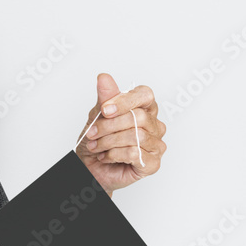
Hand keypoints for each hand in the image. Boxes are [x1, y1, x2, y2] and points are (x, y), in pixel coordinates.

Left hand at [75, 73, 166, 193]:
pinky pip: (135, 154)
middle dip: (108, 126)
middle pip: (138, 117)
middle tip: (92, 134)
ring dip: (108, 142)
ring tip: (96, 147)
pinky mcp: (153, 163)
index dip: (124, 101)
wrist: (89, 167)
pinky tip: (106, 156)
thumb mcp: (97, 116)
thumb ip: (105, 98)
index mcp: (144, 109)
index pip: (145, 95)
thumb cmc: (97, 141)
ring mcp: (156, 145)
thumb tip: (104, 77)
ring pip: (136, 136)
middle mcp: (154, 126)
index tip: (104, 110)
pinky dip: (114, 155)